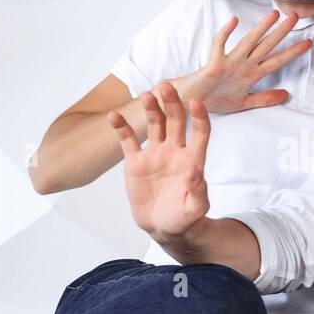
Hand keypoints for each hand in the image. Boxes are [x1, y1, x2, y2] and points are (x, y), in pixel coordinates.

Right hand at [109, 82, 210, 241]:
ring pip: (154, 124)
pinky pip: (127, 140)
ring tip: (146, 95)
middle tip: (166, 86)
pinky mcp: (135, 162)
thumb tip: (194, 172)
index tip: (196, 103)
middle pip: (176, 120)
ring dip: (151, 109)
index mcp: (193, 159)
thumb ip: (198, 192)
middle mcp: (175, 151)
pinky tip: (114, 116)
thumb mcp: (195, 209)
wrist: (163, 227)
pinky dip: (121, 127)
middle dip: (172, 103)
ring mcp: (155, 154)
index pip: (200, 132)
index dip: (199, 117)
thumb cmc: (185, 218)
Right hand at [172, 10, 311, 112]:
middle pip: (267, 46)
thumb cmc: (214, 98)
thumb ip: (265, 98)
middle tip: (296, 17)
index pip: (277, 61)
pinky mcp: (214, 64)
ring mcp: (230, 62)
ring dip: (261, 29)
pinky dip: (225, 34)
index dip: (293, 52)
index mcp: (252, 74)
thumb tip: (286, 95)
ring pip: (248, 42)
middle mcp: (243, 65)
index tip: (308, 44)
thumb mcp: (244, 102)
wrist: (193, 102)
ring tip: (274, 15)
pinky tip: (233, 22)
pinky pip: (220, 46)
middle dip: (282, 32)